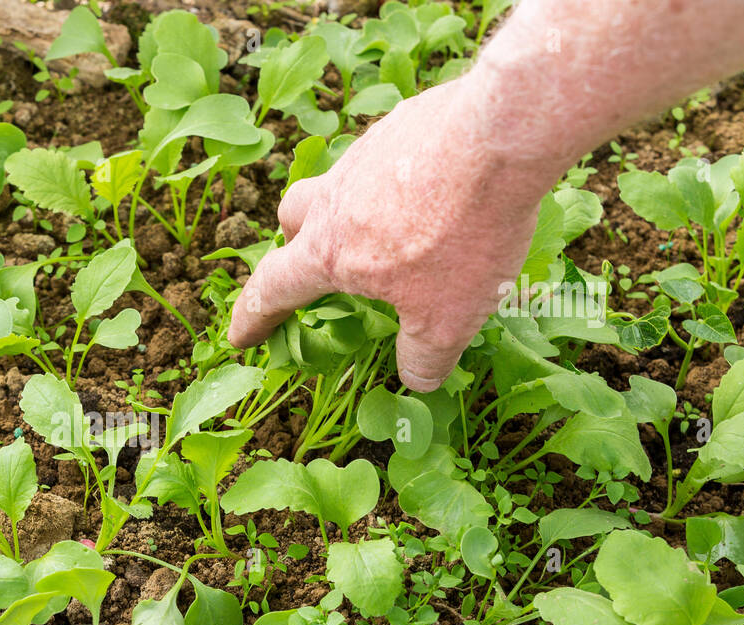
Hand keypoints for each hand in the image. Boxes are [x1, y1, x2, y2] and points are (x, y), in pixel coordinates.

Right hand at [229, 80, 551, 391]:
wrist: (503, 135)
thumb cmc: (464, 235)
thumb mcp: (447, 320)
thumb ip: (423, 357)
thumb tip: (415, 380)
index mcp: (329, 251)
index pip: (273, 289)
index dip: (253, 317)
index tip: (240, 335)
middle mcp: (336, 198)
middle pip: (292, 218)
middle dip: (293, 245)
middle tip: (316, 266)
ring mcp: (367, 154)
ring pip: (338, 184)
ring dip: (349, 210)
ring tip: (389, 230)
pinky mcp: (404, 125)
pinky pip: (385, 158)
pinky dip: (397, 181)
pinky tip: (439, 192)